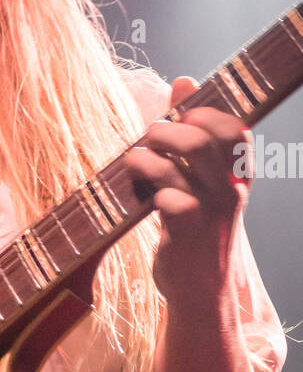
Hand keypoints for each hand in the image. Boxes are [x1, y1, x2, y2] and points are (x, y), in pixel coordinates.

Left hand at [122, 76, 251, 308]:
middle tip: (147, 140)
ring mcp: (209, 214)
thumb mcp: (202, 179)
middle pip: (200, 140)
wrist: (202, 291)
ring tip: (133, 163)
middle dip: (163, 131)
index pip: (234, 128)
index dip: (202, 113)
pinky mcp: (186, 235)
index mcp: (238, 174)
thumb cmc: (198, 226)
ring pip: (177, 166)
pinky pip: (167, 200)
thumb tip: (184, 80)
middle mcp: (229, 190)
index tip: (180, 119)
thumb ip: (193, 130)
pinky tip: (137, 197)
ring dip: (144, 158)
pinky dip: (145, 191)